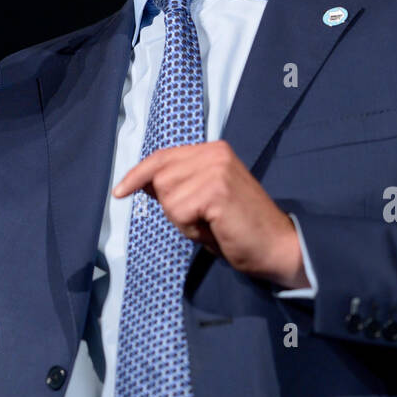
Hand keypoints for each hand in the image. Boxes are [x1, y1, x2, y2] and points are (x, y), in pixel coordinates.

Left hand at [113, 140, 307, 287]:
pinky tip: (214, 228)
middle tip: (203, 219)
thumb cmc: (238, 228)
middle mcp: (214, 152)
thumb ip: (177, 185)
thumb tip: (142, 181)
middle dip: (172, 206)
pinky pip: (179, 212)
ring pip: (167, 197)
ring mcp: (216, 169)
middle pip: (159, 178)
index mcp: (213, 150)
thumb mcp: (202, 200)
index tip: (119, 192)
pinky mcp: (217, 189)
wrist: (277, 246)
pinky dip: (190, 228)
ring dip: (182, 219)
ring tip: (211, 224)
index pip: (162, 156)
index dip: (138, 175)